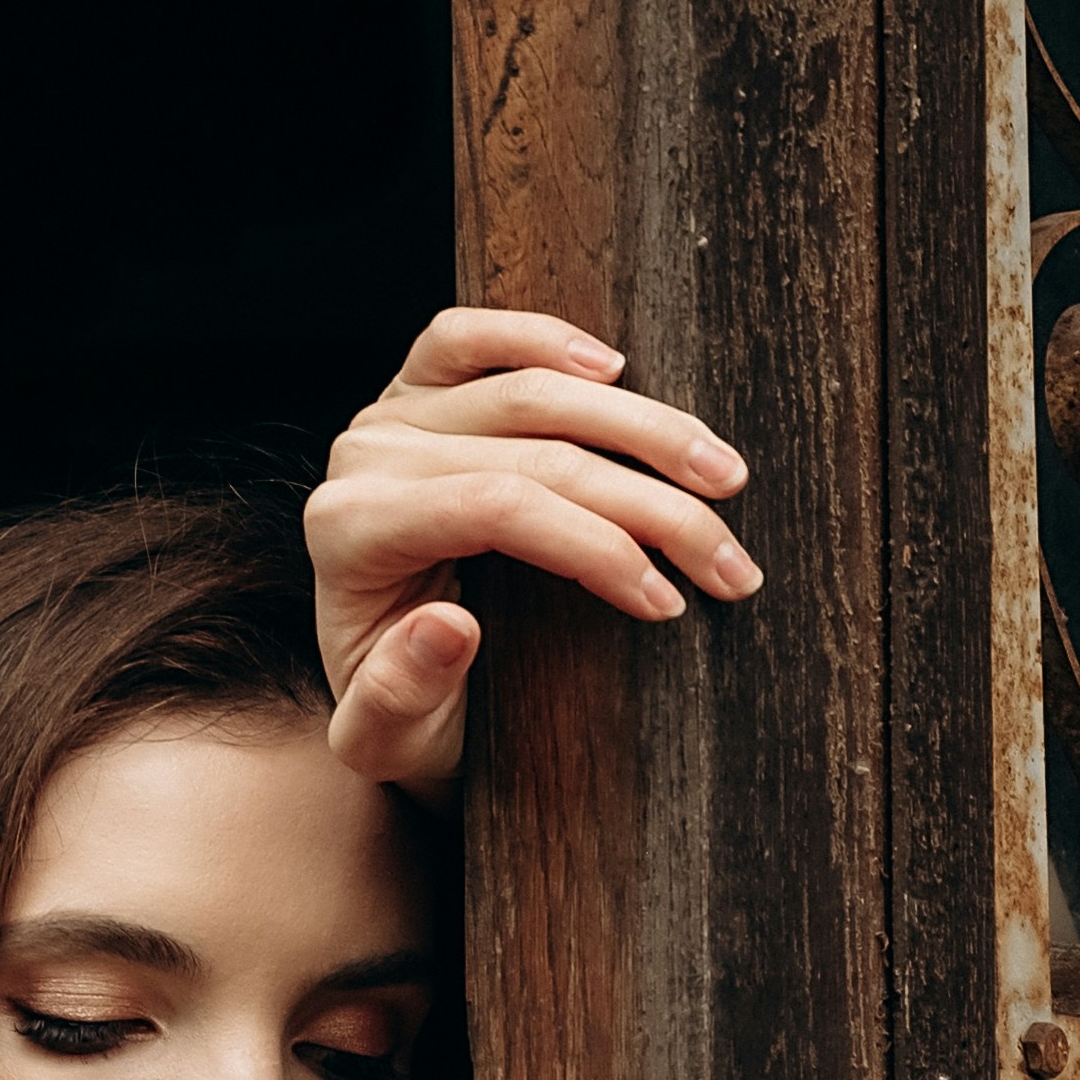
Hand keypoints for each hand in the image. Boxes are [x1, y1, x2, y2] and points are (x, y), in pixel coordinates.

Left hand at [306, 307, 758, 796]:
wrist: (382, 679)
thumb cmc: (397, 712)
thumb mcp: (385, 742)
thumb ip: (396, 698)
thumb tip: (448, 627)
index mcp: (349, 532)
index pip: (494, 507)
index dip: (594, 546)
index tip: (668, 602)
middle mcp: (365, 457)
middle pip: (532, 450)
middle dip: (649, 506)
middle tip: (730, 566)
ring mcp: (392, 414)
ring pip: (530, 389)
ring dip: (644, 427)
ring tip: (723, 476)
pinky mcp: (417, 389)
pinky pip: (469, 337)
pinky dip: (546, 341)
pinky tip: (617, 368)